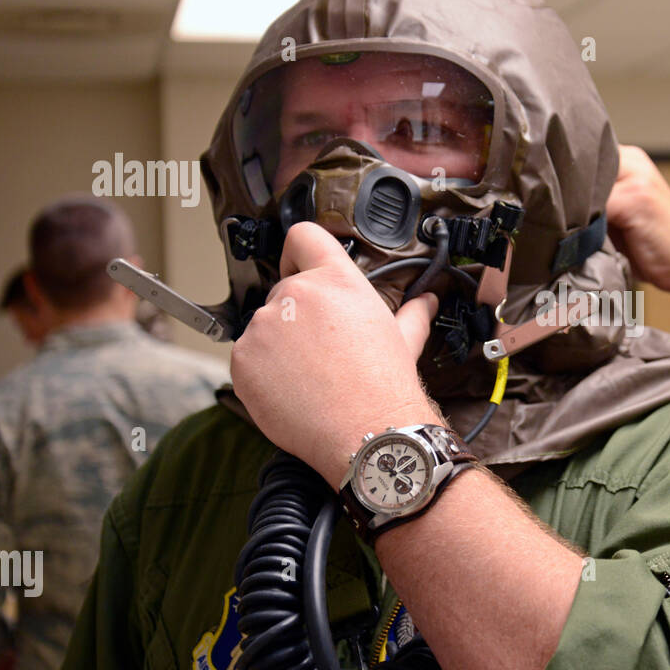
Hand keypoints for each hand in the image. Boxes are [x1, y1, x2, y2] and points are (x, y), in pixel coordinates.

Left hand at [230, 222, 441, 487]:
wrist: (366, 433)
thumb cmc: (385, 387)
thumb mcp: (405, 340)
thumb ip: (412, 313)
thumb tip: (426, 301)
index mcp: (336, 281)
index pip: (304, 236)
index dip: (300, 253)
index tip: (299, 269)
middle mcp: (296, 294)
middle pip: (284, 291)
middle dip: (298, 318)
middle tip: (321, 351)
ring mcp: (264, 326)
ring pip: (264, 328)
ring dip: (279, 347)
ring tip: (309, 377)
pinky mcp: (243, 359)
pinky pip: (247, 359)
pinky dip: (262, 374)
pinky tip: (291, 391)